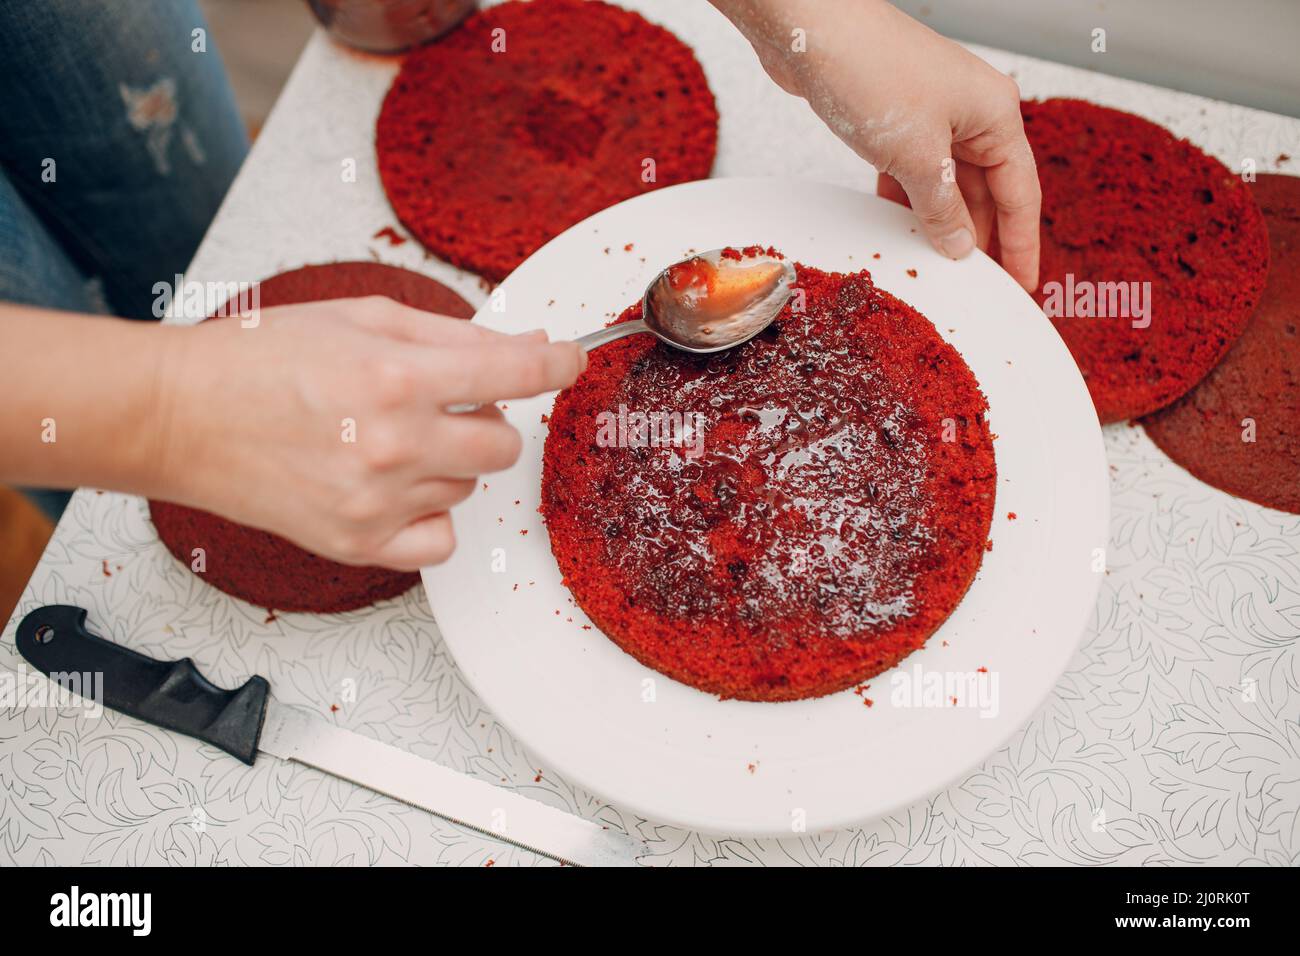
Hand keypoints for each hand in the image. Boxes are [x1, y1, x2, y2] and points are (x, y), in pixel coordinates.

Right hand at [157, 298, 584, 569]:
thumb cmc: (260, 358)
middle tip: (444, 407)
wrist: (182, 415)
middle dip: (487, 424)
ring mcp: (377, 501)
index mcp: (398, 376)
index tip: (571, 360)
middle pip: (503, 448)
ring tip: (387, 440)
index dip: (556, 363)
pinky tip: (397, 489)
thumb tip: (525, 347)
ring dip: (448, 464)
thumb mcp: (361, 319)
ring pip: (468, 490)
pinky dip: (432, 516)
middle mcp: (394, 444)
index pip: (514, 376)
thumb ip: (452, 334)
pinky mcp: (358, 544)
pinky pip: (441, 541)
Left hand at [714, 0, 1040, 290]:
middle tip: (978, 287)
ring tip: (938, 267)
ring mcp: (932, 115)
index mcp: (995, 114)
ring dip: (941, 223)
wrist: (812, 30)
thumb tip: (962, 245)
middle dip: (980, 238)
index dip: (1022, 244)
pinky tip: (900, 230)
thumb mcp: (916, 156)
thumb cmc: (870, 69)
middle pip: (986, 192)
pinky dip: (908, 201)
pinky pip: (913, 172)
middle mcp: (970, 113)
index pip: (1021, 194)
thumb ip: (943, 208)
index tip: (1023, 284)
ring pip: (946, 184)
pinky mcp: (896, 118)